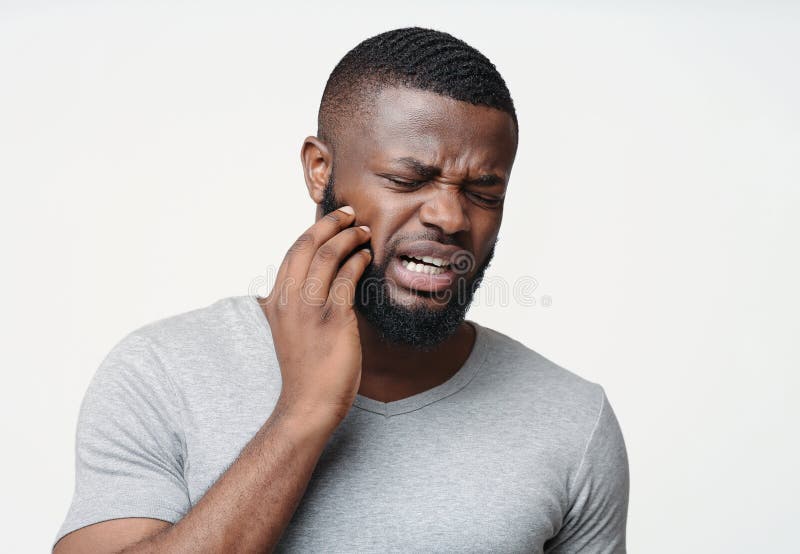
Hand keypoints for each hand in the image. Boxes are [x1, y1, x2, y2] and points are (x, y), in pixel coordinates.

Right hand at [259, 206, 371, 424]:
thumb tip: (320, 282)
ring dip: (348, 238)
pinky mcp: (333, 319)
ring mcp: (310, 309)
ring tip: (364, 232)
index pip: (293, 253)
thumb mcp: (291, 331)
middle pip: (308, 245)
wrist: (307, 405)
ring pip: (328, 256)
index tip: (332, 219)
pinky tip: (367, 257)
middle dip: (331, 223)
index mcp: (276, 302)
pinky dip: (358, 261)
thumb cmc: (305, 372)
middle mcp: (288, 300)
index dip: (314, 231)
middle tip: (351, 214)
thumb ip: (299, 306)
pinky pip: (347, 278)